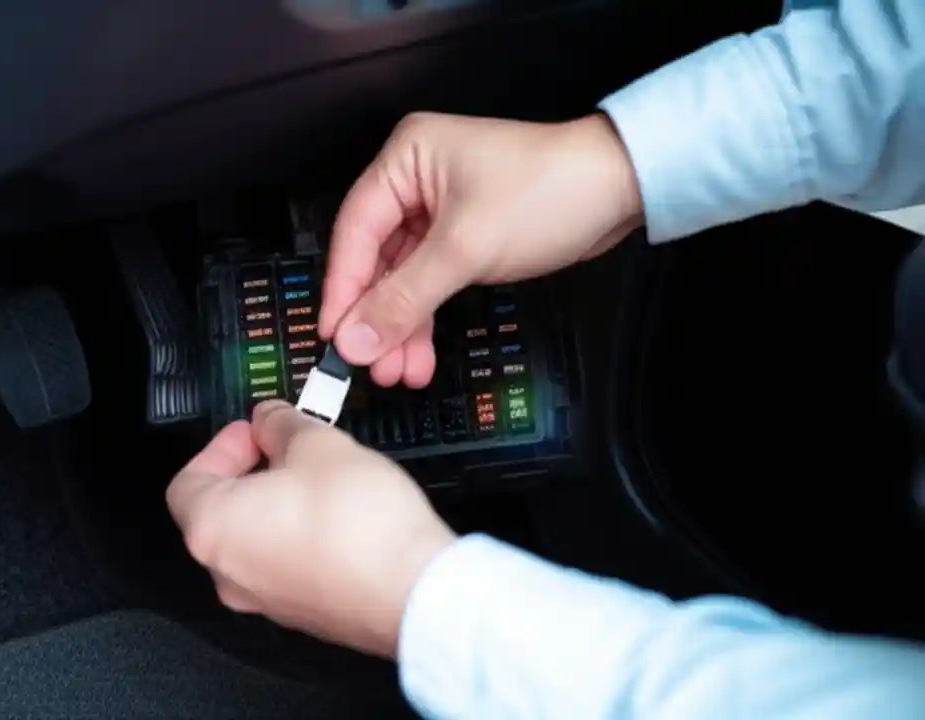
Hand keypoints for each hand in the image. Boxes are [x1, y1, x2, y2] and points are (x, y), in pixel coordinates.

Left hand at [166, 401, 455, 657]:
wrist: (412, 591)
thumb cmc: (357, 522)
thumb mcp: (317, 444)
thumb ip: (281, 425)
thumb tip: (269, 420)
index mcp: (213, 527)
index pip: (188, 481)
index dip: (219, 448)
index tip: (252, 431)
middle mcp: (229, 571)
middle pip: (219, 513)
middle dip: (250, 473)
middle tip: (284, 447)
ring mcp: (265, 599)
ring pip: (254, 542)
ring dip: (276, 505)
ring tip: (317, 477)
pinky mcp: (303, 613)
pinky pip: (286, 567)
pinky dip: (299, 537)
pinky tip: (338, 516)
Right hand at [319, 112, 642, 386]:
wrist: (621, 188)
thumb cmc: (551, 191)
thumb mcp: (466, 249)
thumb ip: (405, 299)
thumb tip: (356, 337)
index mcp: (404, 159)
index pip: (354, 231)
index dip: (343, 289)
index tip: (334, 336)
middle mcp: (414, 179)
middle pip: (375, 259)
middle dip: (376, 316)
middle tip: (368, 364)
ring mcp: (438, 208)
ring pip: (401, 277)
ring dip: (400, 326)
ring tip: (397, 370)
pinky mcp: (461, 234)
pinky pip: (428, 281)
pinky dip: (424, 317)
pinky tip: (418, 352)